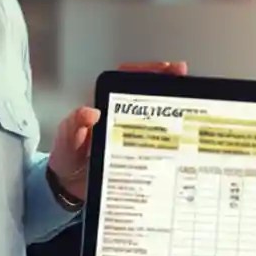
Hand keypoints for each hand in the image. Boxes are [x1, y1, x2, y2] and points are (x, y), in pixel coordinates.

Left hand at [47, 61, 188, 199]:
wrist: (68, 186)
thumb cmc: (66, 159)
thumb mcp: (66, 140)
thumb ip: (74, 126)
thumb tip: (90, 112)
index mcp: (103, 106)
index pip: (125, 80)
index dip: (145, 72)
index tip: (162, 69)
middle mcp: (119, 115)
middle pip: (145, 92)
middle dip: (166, 82)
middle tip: (183, 77)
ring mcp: (129, 132)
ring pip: (154, 112)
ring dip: (172, 104)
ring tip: (190, 99)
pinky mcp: (136, 149)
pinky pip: (156, 136)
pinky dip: (171, 133)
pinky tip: (184, 132)